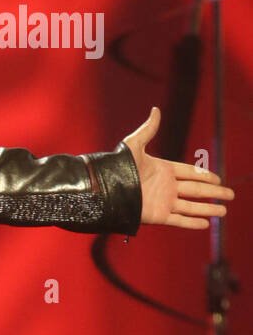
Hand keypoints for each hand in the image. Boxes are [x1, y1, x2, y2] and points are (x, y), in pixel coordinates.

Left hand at [124, 107, 234, 228]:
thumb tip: (156, 110)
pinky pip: (179, 220)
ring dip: (208, 209)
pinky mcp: (157, 216)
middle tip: (230, 195)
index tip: (219, 179)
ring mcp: (162, 202)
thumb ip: (148, 129)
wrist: (103, 188)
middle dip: (213, 193)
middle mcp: (165, 187)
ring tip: (223, 211)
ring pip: (191, 206)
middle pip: (196, 190)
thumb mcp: (134, 145)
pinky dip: (192, 223)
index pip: (190, 173)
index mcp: (162, 170)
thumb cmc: (116, 166)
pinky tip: (205, 225)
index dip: (205, 176)